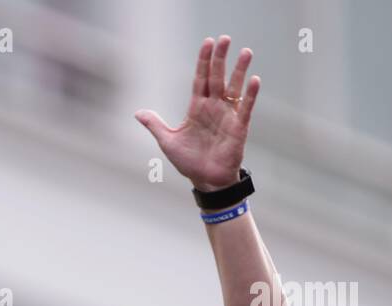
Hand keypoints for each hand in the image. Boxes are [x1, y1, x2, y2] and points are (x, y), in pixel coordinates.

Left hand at [135, 36, 259, 191]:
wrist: (206, 181)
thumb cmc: (189, 162)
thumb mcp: (168, 141)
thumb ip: (155, 124)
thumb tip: (138, 113)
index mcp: (197, 108)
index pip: (200, 79)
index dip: (203, 62)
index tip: (208, 44)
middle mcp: (213, 108)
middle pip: (217, 78)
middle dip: (220, 59)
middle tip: (225, 39)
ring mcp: (227, 116)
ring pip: (234, 88)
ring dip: (240, 71)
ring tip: (245, 52)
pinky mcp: (238, 127)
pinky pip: (245, 108)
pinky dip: (249, 95)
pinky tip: (253, 80)